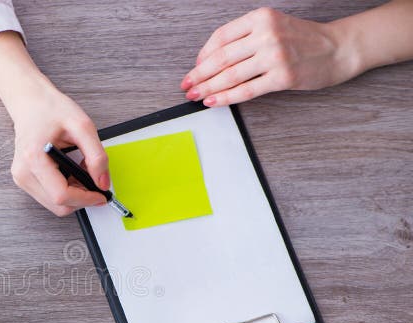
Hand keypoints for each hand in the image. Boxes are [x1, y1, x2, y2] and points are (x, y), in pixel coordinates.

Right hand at [0, 32, 108, 215]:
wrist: (30, 103)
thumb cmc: (51, 110)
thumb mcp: (82, 126)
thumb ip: (97, 156)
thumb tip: (103, 183)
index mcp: (34, 158)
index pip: (61, 194)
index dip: (85, 198)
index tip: (101, 194)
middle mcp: (23, 172)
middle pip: (58, 205)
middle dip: (81, 198)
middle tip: (92, 179)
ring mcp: (21, 178)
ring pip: (55, 205)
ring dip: (74, 195)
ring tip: (79, 171)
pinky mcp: (24, 180)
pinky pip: (49, 198)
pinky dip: (65, 191)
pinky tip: (69, 173)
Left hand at [181, 7, 360, 106]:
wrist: (339, 48)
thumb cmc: (304, 39)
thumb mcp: (273, 27)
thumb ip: (245, 38)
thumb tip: (210, 60)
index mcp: (261, 17)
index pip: (221, 37)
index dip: (203, 55)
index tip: (195, 67)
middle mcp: (267, 34)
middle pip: (221, 58)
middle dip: (199, 75)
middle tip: (187, 85)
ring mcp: (275, 55)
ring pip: (230, 75)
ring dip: (208, 88)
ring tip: (195, 96)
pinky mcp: (283, 77)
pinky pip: (246, 90)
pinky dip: (226, 98)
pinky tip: (214, 101)